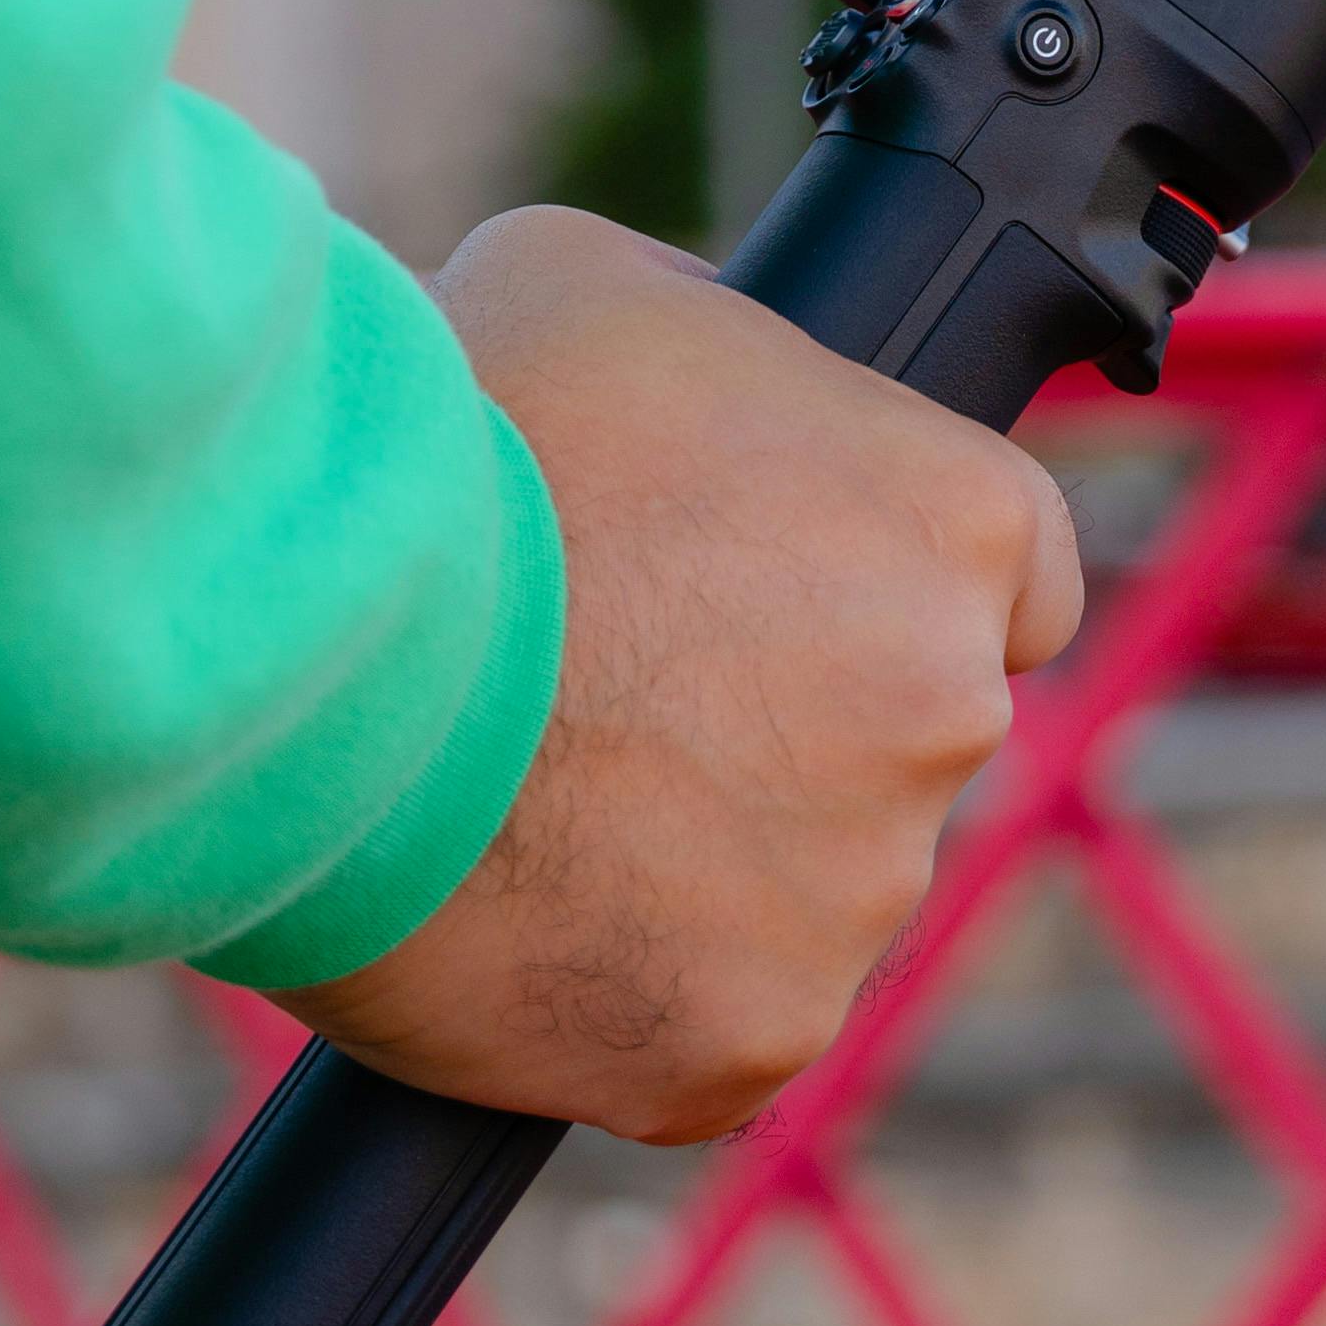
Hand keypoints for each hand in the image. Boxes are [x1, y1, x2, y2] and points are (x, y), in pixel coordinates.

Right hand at [286, 207, 1081, 1142]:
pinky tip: (522, 925)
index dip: (889, 585)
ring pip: (800, 894)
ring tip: (531, 806)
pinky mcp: (747, 1039)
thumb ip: (712, 350)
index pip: (1016, 579)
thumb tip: (703, 385)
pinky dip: (627, 1000)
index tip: (791, 603)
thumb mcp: (598, 287)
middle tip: (609, 698)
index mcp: (952, 518)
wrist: (310, 645)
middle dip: (781, 728)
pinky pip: (707, 1032)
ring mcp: (856, 893)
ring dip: (700, 868)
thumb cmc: (452, 437)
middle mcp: (945, 710)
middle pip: (895, 742)